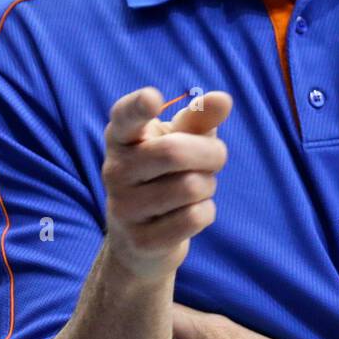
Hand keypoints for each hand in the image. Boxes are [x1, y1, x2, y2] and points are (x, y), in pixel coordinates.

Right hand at [101, 87, 230, 280]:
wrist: (141, 239)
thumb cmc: (165, 174)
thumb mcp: (180, 141)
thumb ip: (199, 119)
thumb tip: (223, 99)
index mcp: (122, 137)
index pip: (125, 117)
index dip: (139, 107)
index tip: (153, 98)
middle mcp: (115, 169)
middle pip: (175, 152)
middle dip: (211, 153)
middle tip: (216, 158)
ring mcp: (123, 207)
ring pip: (190, 186)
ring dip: (208, 185)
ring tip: (197, 188)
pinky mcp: (140, 240)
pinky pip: (193, 218)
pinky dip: (206, 212)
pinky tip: (191, 213)